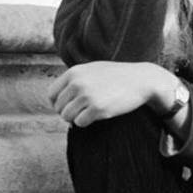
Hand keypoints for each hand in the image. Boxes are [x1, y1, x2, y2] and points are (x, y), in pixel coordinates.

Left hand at [48, 61, 167, 126]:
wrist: (140, 80)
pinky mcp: (98, 109)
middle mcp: (77, 83)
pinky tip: (96, 116)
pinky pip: (80, 123)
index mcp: (74, 72)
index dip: (57, 104)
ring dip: (76, 119)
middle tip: (81, 113)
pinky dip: (86, 123)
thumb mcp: (92, 70)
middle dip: (68, 113)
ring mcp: (87, 96)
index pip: (52, 94)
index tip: (67, 107)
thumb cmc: (117, 76)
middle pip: (59, 107)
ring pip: (67, 117)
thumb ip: (75, 80)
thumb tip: (57, 99)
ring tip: (88, 114)